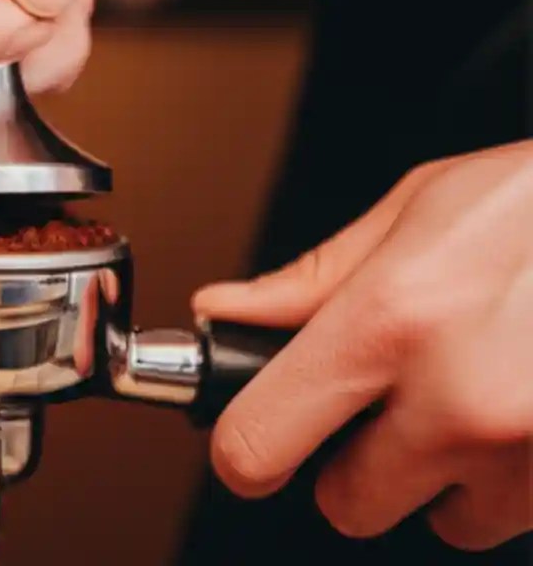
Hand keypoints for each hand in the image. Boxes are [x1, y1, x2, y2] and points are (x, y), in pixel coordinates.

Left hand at [195, 140, 532, 550]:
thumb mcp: (419, 207)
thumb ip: (311, 279)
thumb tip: (224, 313)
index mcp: (390, 322)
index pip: (259, 444)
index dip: (245, 450)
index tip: (253, 440)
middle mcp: (459, 400)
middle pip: (347, 503)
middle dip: (356, 462)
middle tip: (389, 402)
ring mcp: (530, 452)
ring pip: (445, 518)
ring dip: (446, 474)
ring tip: (477, 391)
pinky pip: (516, 515)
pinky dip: (513, 475)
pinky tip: (524, 403)